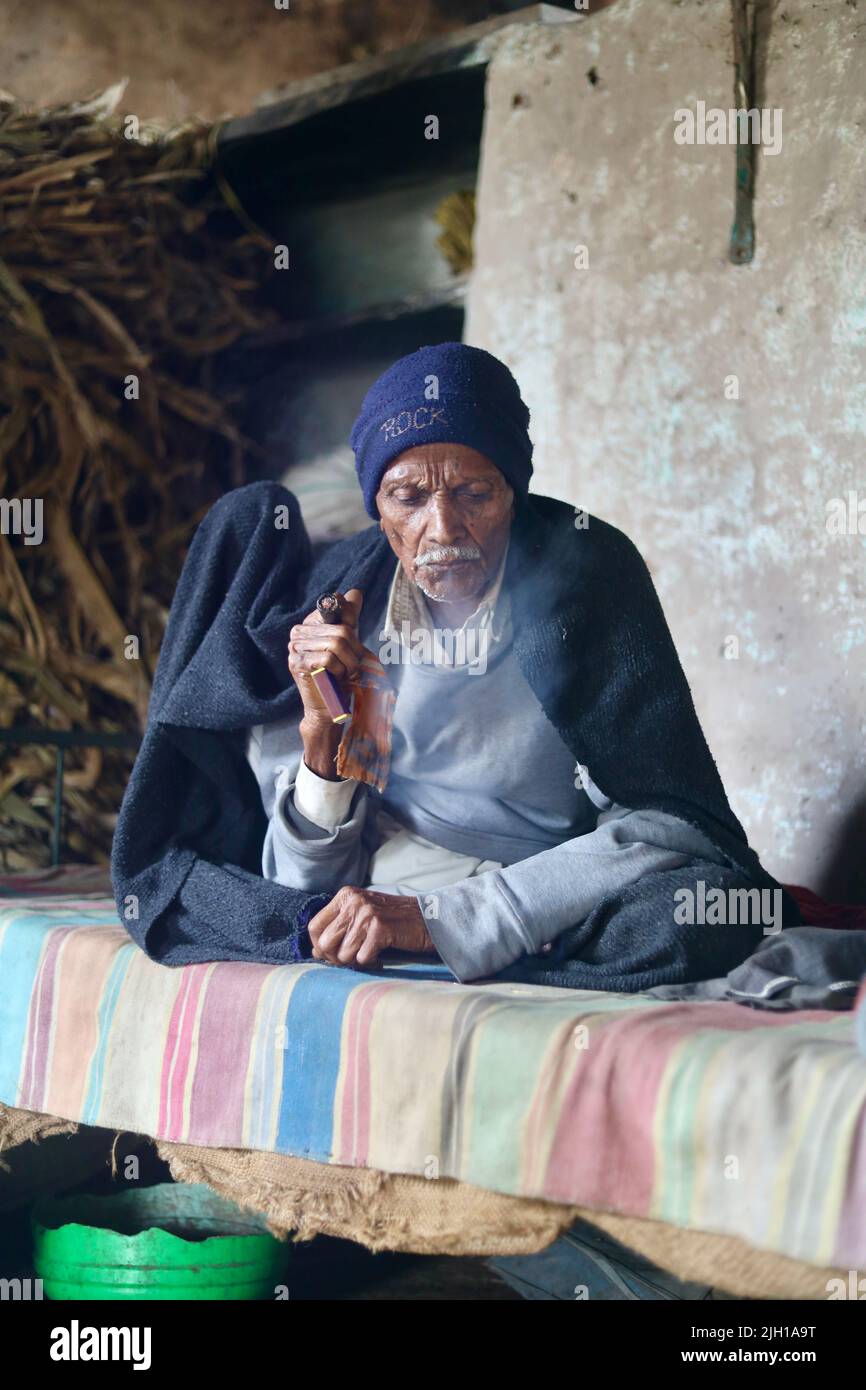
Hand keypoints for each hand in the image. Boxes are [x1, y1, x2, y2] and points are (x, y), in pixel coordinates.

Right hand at [288, 588, 366, 722]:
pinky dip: (339, 670)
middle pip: (341, 629)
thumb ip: (349, 617)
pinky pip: (328, 658)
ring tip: (346, 673)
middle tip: (353, 665)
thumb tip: (355, 592)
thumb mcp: (349, 642)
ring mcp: (295, 647)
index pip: (334, 605)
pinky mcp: (297, 663)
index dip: (351, 621)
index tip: (353, 641)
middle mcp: (299, 631)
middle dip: (355, 650)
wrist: (329, 706)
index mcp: (311, 623)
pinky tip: (336, 677)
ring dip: (349, 662)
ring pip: (336, 643)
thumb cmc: (339, 675)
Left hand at [308, 887, 436, 967]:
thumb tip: (316, 952)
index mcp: (346, 895)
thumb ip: (338, 927)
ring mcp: (367, 914)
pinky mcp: (380, 928)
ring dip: (356, 960)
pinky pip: (362, 958)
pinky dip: (371, 961)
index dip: (318, 946)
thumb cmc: (392, 920)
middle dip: (336, 958)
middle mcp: (354, 901)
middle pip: (324, 943)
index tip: (331, 954)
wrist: (427, 918)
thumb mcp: (362, 914)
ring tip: (370, 953)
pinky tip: (381, 953)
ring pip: (343, 954)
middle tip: (352, 959)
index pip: (313, 926)